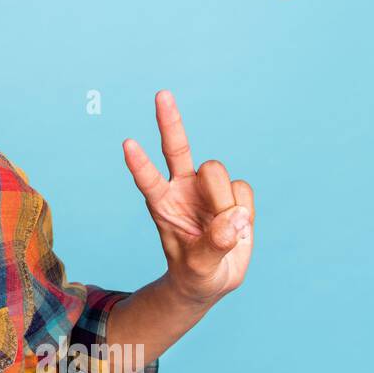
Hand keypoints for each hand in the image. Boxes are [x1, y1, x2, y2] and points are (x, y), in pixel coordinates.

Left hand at [122, 90, 254, 309]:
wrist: (213, 279)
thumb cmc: (195, 274)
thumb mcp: (199, 269)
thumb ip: (213, 245)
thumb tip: (232, 218)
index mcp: (161, 204)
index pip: (148, 179)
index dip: (140, 163)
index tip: (127, 143)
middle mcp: (182, 188)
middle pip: (177, 147)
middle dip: (170, 121)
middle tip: (160, 93)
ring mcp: (207, 188)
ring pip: (219, 173)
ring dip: (226, 202)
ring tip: (224, 230)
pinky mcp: (232, 193)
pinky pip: (244, 189)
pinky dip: (246, 211)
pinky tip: (238, 226)